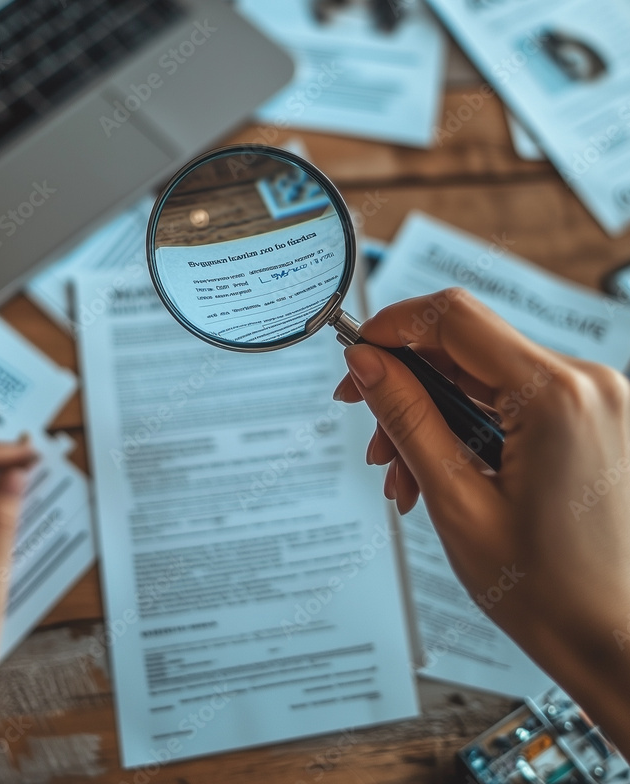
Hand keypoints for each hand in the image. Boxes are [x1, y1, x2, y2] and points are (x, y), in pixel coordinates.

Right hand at [334, 287, 629, 755]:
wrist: (619, 643)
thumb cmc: (553, 594)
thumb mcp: (458, 500)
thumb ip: (407, 418)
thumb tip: (366, 363)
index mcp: (556, 397)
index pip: (454, 317)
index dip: (392, 327)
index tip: (356, 356)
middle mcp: (586, 383)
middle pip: (467, 346)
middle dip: (407, 384)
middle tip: (370, 433)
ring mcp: (596, 399)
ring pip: (485, 375)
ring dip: (433, 414)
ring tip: (404, 476)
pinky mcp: (594, 417)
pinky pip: (515, 398)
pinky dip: (469, 425)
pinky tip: (441, 472)